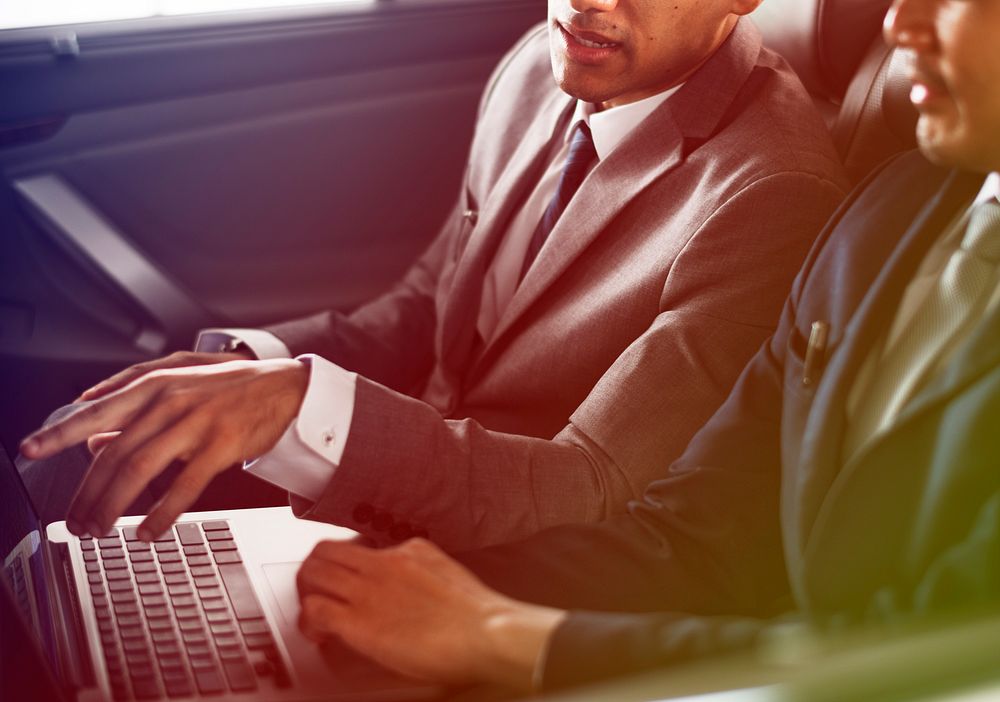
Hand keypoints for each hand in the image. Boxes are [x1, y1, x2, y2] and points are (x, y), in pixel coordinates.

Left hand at [19, 359, 307, 539]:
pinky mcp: (222, 445)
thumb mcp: (178, 388)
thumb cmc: (229, 389)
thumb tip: (92, 438)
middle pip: (114, 453)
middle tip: (75, 521)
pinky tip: (147, 531)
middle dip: (87, 493)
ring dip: (113, 506)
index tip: (29, 448)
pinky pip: (183, 486)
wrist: (285, 388)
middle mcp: (170, 402)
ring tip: (100, 530)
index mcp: (155, 386)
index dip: (59, 432)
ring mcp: (196, 422)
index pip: (96, 412)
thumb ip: (133, 409)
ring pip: (140, 470)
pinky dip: (160, 513)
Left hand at [296, 539, 565, 691]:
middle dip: (314, 571)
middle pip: (325, 551)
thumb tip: (414, 575)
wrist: (486, 633)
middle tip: (317, 592)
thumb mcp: (448, 573)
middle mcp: (382, 563)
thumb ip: (425, 568)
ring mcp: (368, 591)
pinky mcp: (358, 622)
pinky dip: (307, 622)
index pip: (358, 544)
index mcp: (407, 551)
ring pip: (312, 574)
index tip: (345, 579)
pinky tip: (318, 635)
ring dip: (306, 593)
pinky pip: (314, 611)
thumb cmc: (477, 614)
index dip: (344, 564)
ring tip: (313, 613)